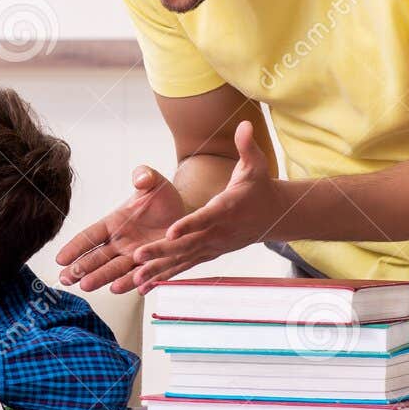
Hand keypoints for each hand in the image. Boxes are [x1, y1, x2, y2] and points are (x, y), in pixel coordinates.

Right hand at [56, 163, 187, 293]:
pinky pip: (139, 276)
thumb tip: (141, 177)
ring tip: (85, 286)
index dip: (75, 246)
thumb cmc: (164, 198)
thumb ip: (145, 176)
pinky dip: (130, 283)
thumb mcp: (155, 182)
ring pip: (113, 269)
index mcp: (114, 223)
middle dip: (81, 267)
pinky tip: (117, 289)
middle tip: (66, 278)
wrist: (185, 215)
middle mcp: (120, 242)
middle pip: (96, 257)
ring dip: (99, 277)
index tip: (60, 258)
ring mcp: (134, 256)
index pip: (90, 235)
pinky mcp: (151, 265)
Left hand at [128, 120, 284, 291]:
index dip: (189, 224)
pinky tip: (145, 285)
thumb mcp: (256, 165)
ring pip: (183, 259)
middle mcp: (218, 232)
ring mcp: (213, 246)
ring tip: (136, 279)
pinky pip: (185, 266)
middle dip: (162, 251)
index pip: (206, 217)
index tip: (172, 231)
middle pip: (187, 244)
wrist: (273, 216)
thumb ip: (246, 146)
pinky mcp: (209, 253)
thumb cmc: (258, 187)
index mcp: (226, 209)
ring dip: (159, 269)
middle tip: (137, 257)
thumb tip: (244, 124)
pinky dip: (166, 276)